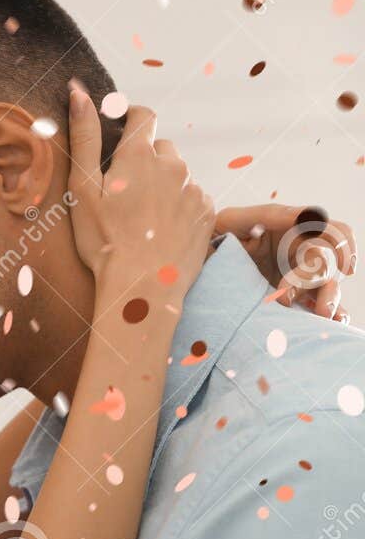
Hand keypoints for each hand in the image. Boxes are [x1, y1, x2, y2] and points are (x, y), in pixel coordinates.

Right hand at [67, 90, 215, 297]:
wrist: (143, 286)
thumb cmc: (104, 241)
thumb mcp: (83, 189)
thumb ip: (84, 138)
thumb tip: (77, 94)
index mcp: (139, 156)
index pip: (142, 116)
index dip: (130, 118)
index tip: (120, 132)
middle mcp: (173, 165)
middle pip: (160, 148)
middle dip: (145, 161)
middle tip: (125, 193)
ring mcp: (193, 188)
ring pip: (177, 174)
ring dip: (163, 185)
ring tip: (143, 217)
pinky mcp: (207, 211)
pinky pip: (193, 197)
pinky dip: (178, 206)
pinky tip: (161, 229)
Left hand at [215, 204, 354, 321]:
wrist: (193, 263)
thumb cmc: (212, 235)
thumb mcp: (233, 221)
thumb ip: (269, 215)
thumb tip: (304, 216)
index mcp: (294, 230)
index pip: (333, 232)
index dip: (344, 246)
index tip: (345, 267)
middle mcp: (300, 252)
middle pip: (329, 264)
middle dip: (322, 282)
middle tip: (302, 301)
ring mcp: (297, 276)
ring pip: (329, 286)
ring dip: (331, 300)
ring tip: (321, 316)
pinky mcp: (289, 297)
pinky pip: (317, 305)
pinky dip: (331, 315)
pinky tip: (330, 323)